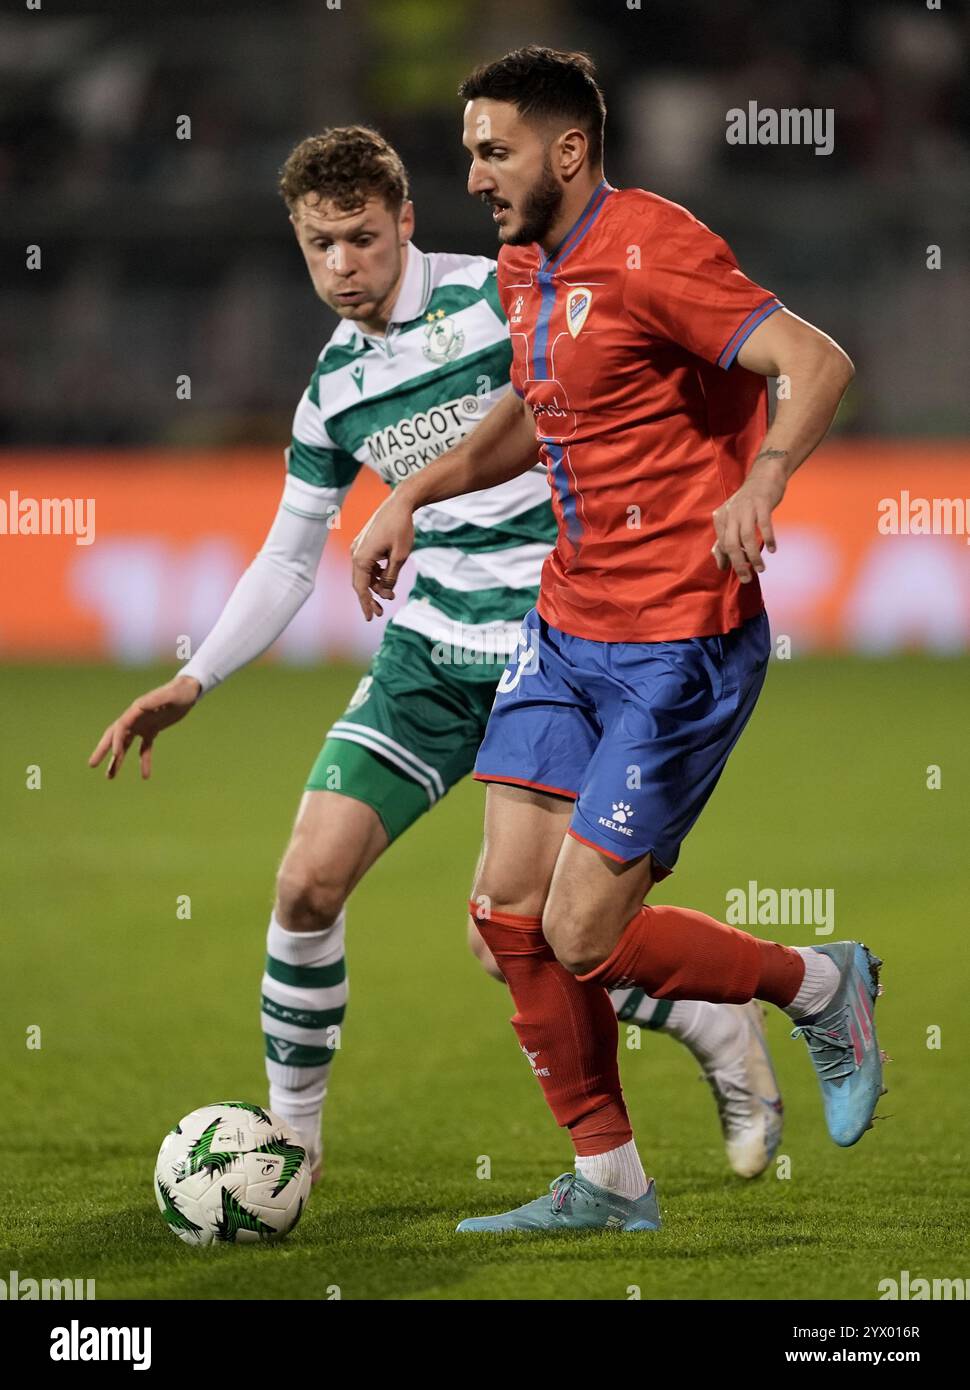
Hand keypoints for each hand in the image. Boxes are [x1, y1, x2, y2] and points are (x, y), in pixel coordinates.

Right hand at [88, 674, 200, 779]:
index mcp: (137, 710)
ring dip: (118, 760)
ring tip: (110, 777)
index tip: (116, 756)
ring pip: (126, 745)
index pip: (121, 728)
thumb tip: (140, 706)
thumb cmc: (180, 691)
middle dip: (103, 750)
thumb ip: (156, 700)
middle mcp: (135, 718)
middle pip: (115, 736)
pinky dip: (143, 761)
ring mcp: (142, 725)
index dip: (117, 742)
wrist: (189, 690)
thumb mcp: (170, 696)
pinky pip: (144, 748)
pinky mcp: (152, 730)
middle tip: (92, 764)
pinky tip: (145, 776)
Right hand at [350, 489, 414, 619]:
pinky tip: (386, 578)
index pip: (361, 588)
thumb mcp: (400, 557)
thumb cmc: (401, 528)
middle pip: (360, 583)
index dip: (366, 604)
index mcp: (362, 558)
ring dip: (375, 586)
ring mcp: (358, 547)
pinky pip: (366, 564)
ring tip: (390, 595)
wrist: (399, 504)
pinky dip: (375, 574)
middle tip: (381, 612)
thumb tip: (385, 592)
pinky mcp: (364, 543)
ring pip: (364, 574)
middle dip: (370, 598)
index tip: (371, 618)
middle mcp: (356, 553)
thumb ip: (391, 577)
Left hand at [712, 463, 785, 583]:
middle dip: (738, 564)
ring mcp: (746, 508)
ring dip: (753, 556)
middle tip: (747, 578)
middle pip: (731, 543)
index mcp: (721, 517)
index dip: (728, 560)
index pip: (722, 544)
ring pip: (746, 537)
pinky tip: (772, 549)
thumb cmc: (748, 502)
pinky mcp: (762, 503)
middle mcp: (731, 512)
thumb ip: (724, 540)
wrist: (764, 476)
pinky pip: (764, 524)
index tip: (738, 573)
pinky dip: (768, 538)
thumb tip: (719, 564)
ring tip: (760, 568)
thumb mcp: (732, 519)